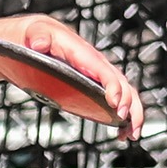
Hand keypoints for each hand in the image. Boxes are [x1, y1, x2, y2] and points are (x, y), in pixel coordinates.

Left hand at [17, 18, 145, 141]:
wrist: (34, 37)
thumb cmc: (35, 35)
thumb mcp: (33, 32)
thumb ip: (38, 37)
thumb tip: (39, 43)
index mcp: (83, 54)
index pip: (103, 70)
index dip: (112, 86)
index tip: (115, 103)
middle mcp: (96, 64)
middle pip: (122, 83)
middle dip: (128, 103)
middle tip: (124, 124)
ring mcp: (97, 75)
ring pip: (125, 93)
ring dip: (133, 113)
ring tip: (132, 134)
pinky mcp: (93, 85)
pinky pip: (115, 98)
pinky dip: (123, 116)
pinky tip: (122, 133)